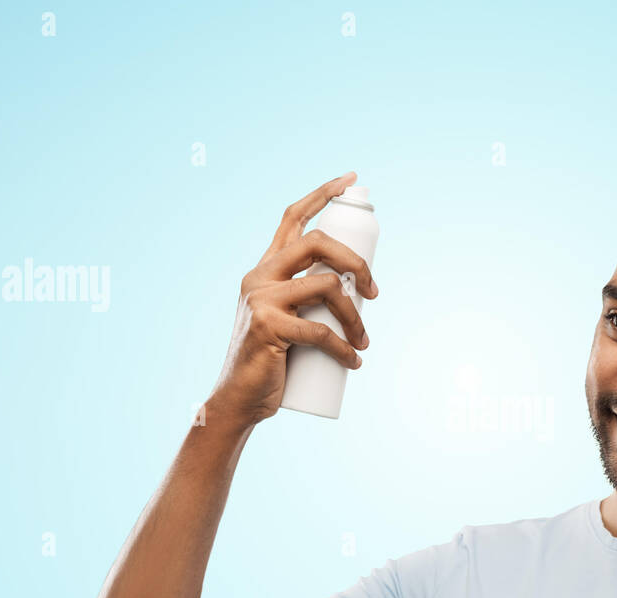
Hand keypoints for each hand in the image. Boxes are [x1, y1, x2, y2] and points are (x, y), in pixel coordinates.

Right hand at [207, 172, 378, 427]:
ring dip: (356, 317)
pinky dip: (344, 348)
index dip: (322, 194)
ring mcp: (261, 300)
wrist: (241, 399)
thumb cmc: (272, 362)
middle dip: (356, 261)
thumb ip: (308, 301)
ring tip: (364, 342)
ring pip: (328, 286)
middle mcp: (260, 277)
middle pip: (317, 243)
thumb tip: (356, 294)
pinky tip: (353, 362)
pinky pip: (321, 331)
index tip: (351, 179)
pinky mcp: (268, 327)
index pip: (293, 218)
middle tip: (375, 293)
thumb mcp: (288, 320)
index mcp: (265, 269)